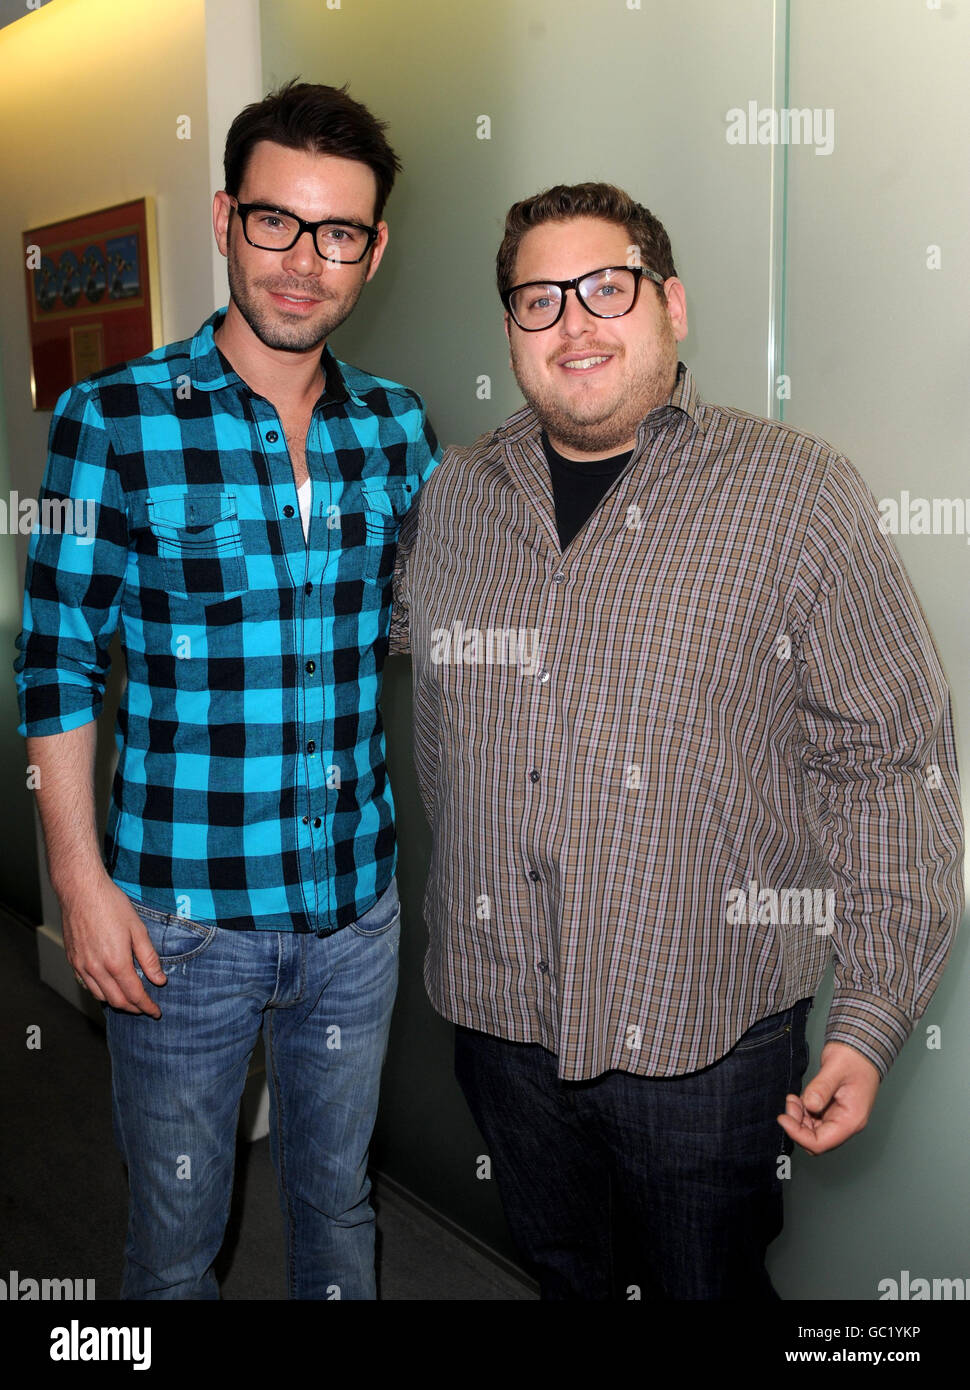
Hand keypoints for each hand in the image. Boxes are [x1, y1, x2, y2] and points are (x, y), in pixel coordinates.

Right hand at [61, 874, 166, 1017]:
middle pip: (117, 1000)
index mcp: (116, 962)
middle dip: (134, 1008)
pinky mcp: (73, 960)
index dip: (147, 1006)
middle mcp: (97, 969)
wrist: (81, 891)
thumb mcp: (138, 929)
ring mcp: (82, 966)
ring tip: (130, 1000)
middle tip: (145, 1008)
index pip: (134, 994)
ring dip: (117, 1002)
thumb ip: (149, 958)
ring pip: (100, 996)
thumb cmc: (111, 905)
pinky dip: (100, 992)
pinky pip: (87, 985)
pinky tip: (109, 987)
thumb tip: (159, 980)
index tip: (155, 1011)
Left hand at [776, 1042, 880, 1153]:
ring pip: (813, 1132)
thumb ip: (822, 1088)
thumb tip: (809, 1105)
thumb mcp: (835, 1068)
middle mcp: (846, 1123)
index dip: (799, 1135)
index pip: (822, 1142)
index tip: (783, 1118)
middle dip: (797, 1126)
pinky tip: (799, 1099)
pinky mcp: (832, 1111)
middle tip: (790, 1103)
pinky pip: (814, 1121)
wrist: (860, 1048)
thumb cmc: (853, 1057)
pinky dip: (803, 1113)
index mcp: (852, 1119)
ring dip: (798, 1119)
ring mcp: (839, 1118)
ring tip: (793, 1098)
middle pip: (816, 1140)